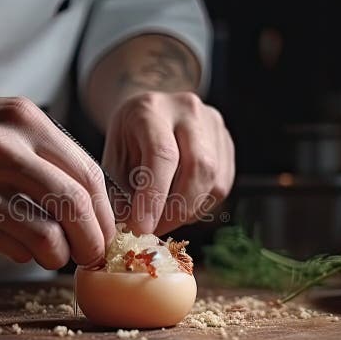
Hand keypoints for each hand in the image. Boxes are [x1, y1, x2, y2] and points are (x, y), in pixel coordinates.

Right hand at [0, 90, 115, 268]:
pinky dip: (26, 254)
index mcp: (24, 120)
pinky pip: (10, 244)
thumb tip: (77, 205)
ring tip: (56, 259)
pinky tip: (19, 250)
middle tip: (91, 256)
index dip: (104, 211)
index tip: (104, 231)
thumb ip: (35, 157)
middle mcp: (6, 143)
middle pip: (77, 201)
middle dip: (93, 239)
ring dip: (61, 254)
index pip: (88, 172)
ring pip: (49, 230)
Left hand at [102, 91, 234, 235]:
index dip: (154, 196)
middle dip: (177, 210)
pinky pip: (222, 185)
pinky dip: (200, 205)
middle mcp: (187, 110)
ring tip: (165, 218)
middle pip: (198, 167)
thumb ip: (119, 192)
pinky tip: (181, 205)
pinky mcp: (227, 142)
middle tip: (155, 230)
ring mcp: (213, 124)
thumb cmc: (128, 140)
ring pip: (214, 180)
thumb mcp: (113, 159)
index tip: (142, 228)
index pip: (161, 154)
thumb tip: (127, 230)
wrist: (148, 114)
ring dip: (189, 211)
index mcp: (151, 109)